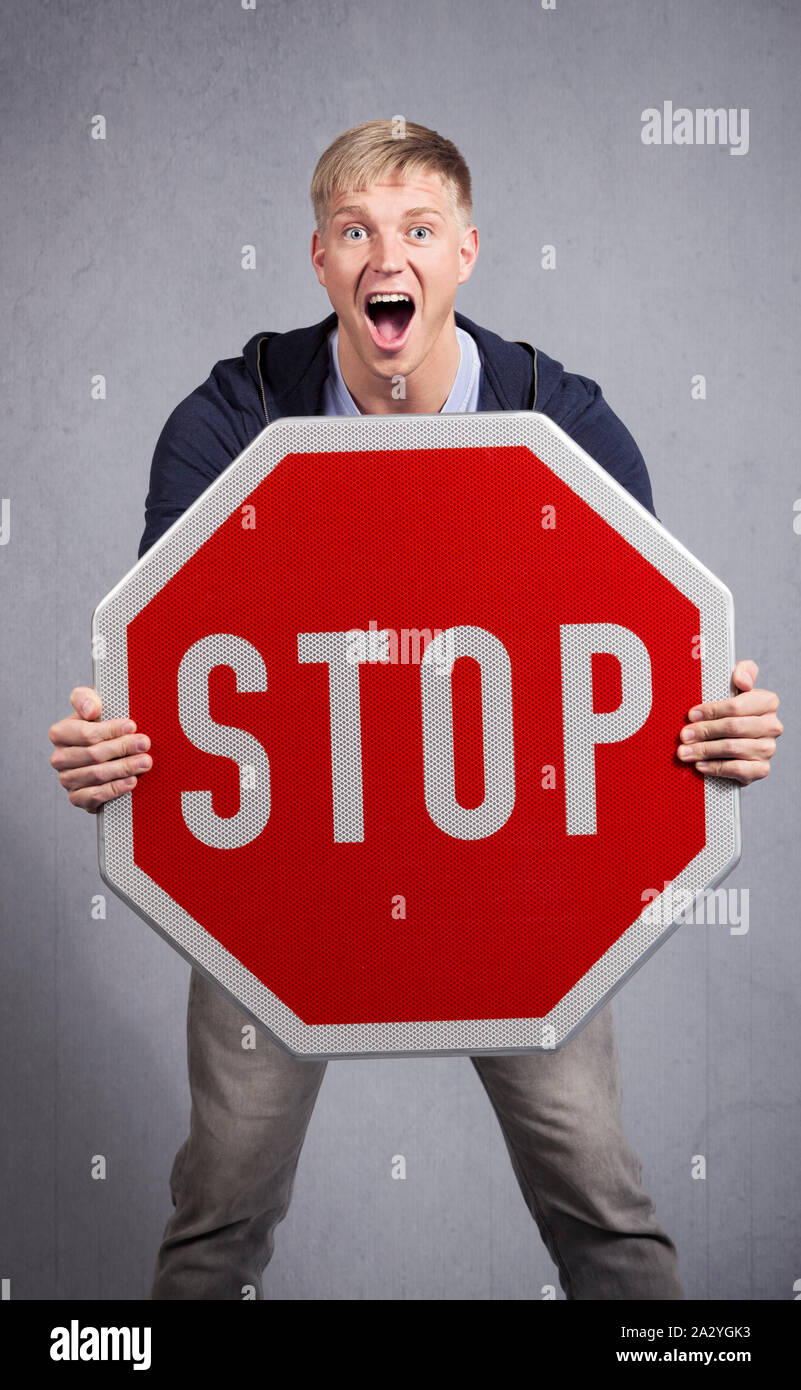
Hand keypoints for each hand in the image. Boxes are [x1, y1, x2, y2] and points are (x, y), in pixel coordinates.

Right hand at [49, 686, 152, 812]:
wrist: (104, 754)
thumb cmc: (99, 726)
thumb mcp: (92, 705)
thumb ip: (86, 698)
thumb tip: (91, 710)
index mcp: (60, 733)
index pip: (86, 734)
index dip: (111, 730)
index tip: (132, 726)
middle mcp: (59, 758)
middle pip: (93, 754)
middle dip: (123, 748)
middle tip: (144, 745)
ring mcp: (67, 779)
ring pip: (97, 775)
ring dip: (124, 768)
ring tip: (144, 762)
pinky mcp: (76, 798)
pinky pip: (94, 796)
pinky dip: (115, 789)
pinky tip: (132, 781)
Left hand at [677, 660, 781, 784]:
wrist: (733, 744)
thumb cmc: (731, 712)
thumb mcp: (734, 687)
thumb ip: (742, 671)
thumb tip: (743, 680)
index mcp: (767, 702)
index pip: (736, 706)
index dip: (711, 711)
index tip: (692, 714)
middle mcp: (772, 726)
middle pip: (733, 727)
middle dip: (704, 731)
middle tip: (684, 735)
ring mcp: (768, 748)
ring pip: (733, 748)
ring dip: (705, 750)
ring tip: (685, 752)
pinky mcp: (761, 769)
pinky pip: (738, 769)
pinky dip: (716, 768)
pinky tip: (700, 765)